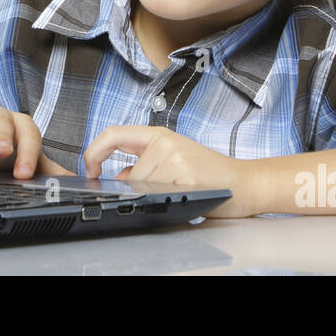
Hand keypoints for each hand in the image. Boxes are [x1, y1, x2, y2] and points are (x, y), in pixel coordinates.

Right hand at [0, 97, 73, 178]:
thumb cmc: (0, 159)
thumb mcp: (22, 164)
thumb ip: (46, 171)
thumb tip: (72, 181)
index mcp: (17, 127)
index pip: (27, 131)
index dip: (27, 150)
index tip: (24, 173)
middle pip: (1, 116)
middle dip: (2, 133)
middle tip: (2, 152)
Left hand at [83, 126, 256, 217]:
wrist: (245, 182)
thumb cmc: (211, 176)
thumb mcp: (172, 163)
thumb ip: (143, 166)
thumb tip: (116, 177)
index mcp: (159, 135)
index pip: (113, 134)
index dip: (93, 152)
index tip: (90, 168)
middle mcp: (164, 141)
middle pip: (128, 173)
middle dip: (139, 190)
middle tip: (166, 191)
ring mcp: (174, 156)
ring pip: (142, 186)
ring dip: (157, 196)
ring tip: (182, 190)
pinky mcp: (184, 173)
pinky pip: (159, 194)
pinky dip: (169, 201)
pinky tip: (187, 195)